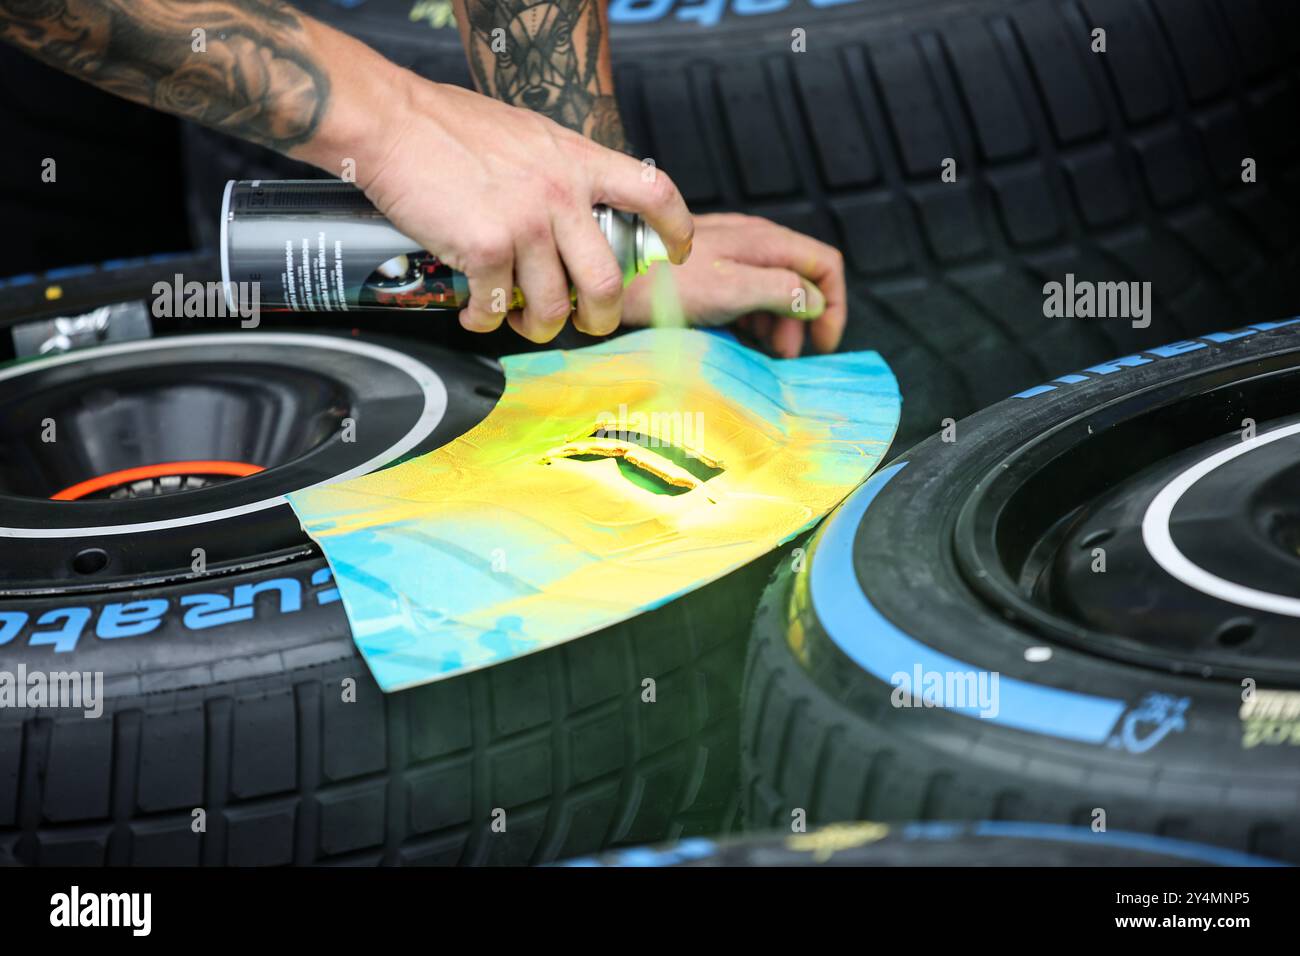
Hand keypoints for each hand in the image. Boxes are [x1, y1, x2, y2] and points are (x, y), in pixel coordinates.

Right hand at [352, 80, 692, 342]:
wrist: (393, 121)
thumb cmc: (450, 127)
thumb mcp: (530, 137)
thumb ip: (561, 174)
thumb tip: (578, 216)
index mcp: (579, 162)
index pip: (655, 194)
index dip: (677, 230)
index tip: (680, 255)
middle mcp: (562, 195)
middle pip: (607, 282)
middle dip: (599, 318)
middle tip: (583, 322)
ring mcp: (526, 224)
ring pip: (554, 307)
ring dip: (537, 327)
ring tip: (518, 319)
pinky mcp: (486, 248)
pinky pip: (497, 309)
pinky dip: (484, 322)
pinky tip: (474, 314)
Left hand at [621, 213, 846, 356]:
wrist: (614, 274)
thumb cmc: (669, 284)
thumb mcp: (733, 289)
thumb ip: (781, 291)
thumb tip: (815, 301)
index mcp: (767, 241)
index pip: (826, 264)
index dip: (835, 304)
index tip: (824, 343)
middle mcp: (754, 242)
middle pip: (802, 279)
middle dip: (804, 319)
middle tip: (786, 356)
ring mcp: (732, 254)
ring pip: (774, 289)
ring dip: (778, 322)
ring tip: (763, 351)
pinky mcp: (711, 271)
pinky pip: (747, 294)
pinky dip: (753, 318)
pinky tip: (738, 338)